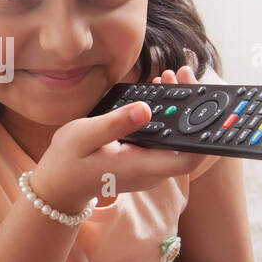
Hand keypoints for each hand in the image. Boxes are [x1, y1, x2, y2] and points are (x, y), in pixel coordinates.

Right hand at [31, 65, 213, 211]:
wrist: (58, 186)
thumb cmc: (67, 162)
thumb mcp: (83, 137)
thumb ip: (115, 123)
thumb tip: (146, 109)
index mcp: (141, 167)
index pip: (188, 158)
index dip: (202, 133)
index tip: (199, 99)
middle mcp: (151, 171)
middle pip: (186, 143)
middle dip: (189, 108)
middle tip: (180, 75)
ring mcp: (149, 168)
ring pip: (176, 140)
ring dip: (177, 110)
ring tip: (168, 78)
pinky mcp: (143, 162)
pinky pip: (163, 140)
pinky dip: (165, 117)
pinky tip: (157, 95)